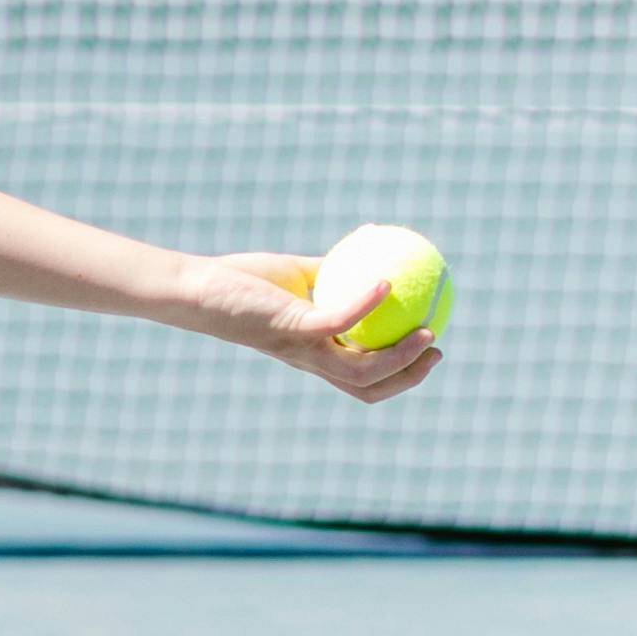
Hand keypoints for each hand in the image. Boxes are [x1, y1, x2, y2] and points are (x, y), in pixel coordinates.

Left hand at [208, 253, 447, 403]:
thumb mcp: (295, 274)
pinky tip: (386, 282)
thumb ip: (329, 271)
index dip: (399, 374)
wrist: (199, 288)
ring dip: (399, 358)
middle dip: (408, 378)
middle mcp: (311, 359)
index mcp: (316, 352)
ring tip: (426, 331)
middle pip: (369, 388)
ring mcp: (303, 348)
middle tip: (437, 349)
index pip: (363, 378)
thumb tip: (367, 247)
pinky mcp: (292, 327)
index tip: (428, 347)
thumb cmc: (241, 282)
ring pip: (360, 372)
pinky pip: (339, 320)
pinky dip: (366, 305)